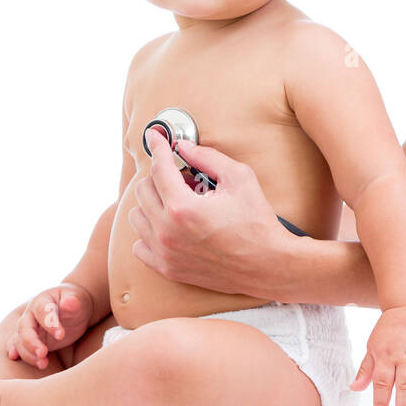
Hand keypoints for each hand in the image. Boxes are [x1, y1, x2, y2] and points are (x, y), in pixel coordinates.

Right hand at [7, 283, 94, 368]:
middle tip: (43, 353)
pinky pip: (17, 345)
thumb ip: (73, 301)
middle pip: (25, 328)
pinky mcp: (30, 340)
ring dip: (29, 353)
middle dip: (32, 342)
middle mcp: (31, 314)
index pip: (42, 312)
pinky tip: (14, 357)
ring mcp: (29, 328)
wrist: (74, 312)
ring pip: (21, 340)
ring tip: (43, 364)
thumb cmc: (76, 303)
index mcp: (42, 301)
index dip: (50, 323)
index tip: (61, 335)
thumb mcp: (78, 300)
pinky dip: (14, 350)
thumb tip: (70, 302)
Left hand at [127, 129, 289, 293]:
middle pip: (143, 190)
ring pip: (137, 216)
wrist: (269, 267)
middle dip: (160, 176)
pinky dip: (149, 232)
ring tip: (179, 202)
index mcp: (183, 208)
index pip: (158, 168)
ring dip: (153, 203)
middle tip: (184, 178)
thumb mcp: (239, 178)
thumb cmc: (258, 223)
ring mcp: (166, 254)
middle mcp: (167, 232)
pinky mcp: (169, 269)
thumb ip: (207, 157)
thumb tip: (183, 147)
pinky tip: (170, 226)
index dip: (158, 147)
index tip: (154, 136)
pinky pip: (139, 245)